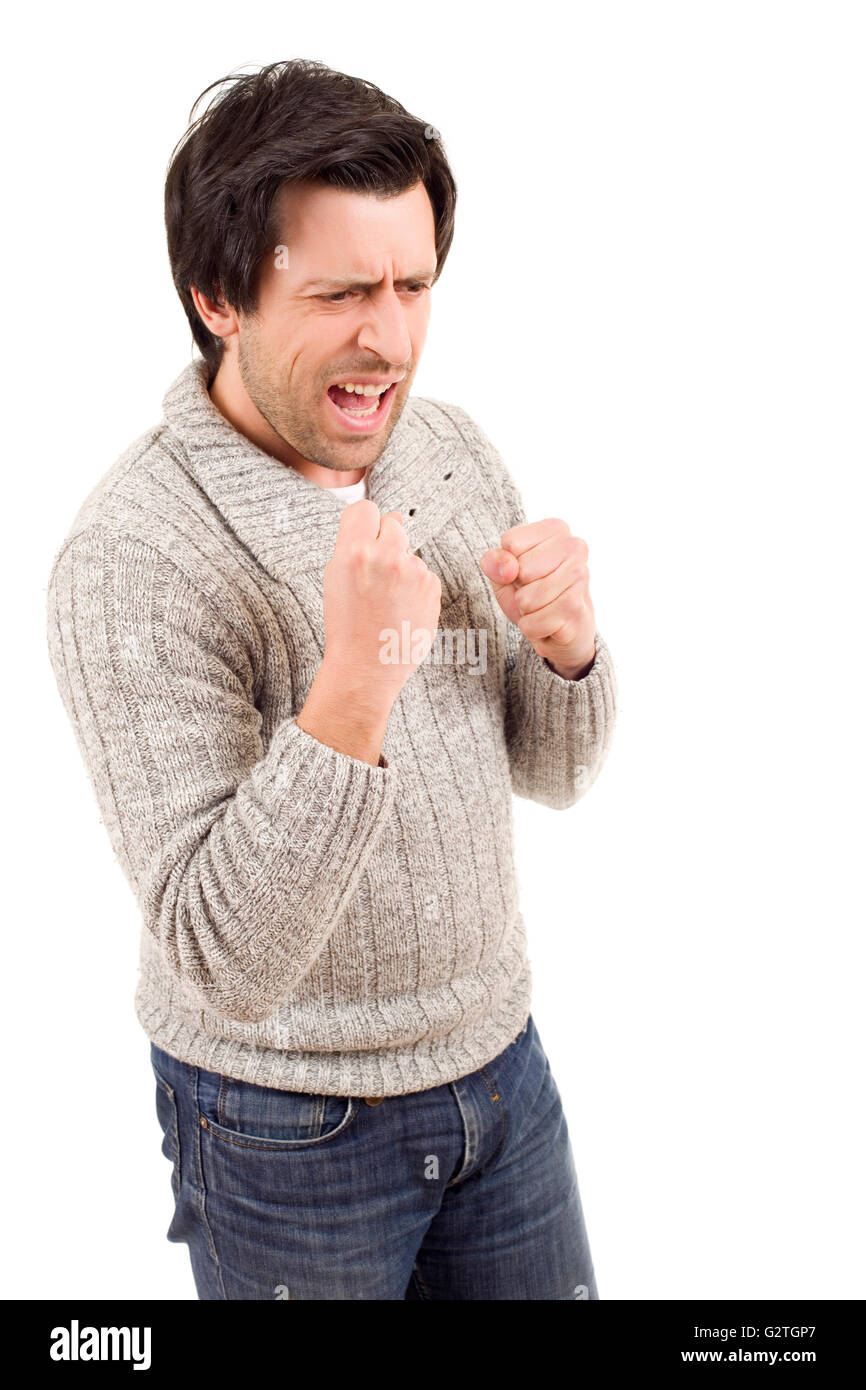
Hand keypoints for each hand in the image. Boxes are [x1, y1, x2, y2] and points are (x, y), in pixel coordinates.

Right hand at [321, 499, 441, 698]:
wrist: (366, 666)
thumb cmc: (347, 626)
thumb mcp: (335, 579)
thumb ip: (355, 546)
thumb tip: (384, 522)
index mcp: (354, 552)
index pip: (365, 509)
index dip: (365, 523)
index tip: (364, 537)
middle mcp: (386, 557)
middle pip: (393, 523)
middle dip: (386, 542)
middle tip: (377, 572)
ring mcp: (413, 571)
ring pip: (409, 551)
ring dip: (401, 567)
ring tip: (388, 599)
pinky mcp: (431, 586)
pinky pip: (423, 572)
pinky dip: (415, 586)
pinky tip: (402, 607)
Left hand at [480, 518, 596, 678]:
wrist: (564, 630)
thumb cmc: (533, 594)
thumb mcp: (504, 573)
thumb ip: (495, 562)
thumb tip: (508, 567)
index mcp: (555, 528)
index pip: (511, 542)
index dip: (509, 564)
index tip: (527, 572)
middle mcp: (574, 546)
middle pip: (520, 570)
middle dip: (520, 589)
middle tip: (536, 592)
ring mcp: (579, 576)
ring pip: (526, 599)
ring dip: (527, 611)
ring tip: (543, 607)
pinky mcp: (576, 607)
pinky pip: (532, 623)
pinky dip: (533, 628)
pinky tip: (550, 623)